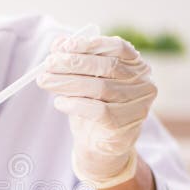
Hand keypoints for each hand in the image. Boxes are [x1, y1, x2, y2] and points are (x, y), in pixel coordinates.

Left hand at [37, 35, 156, 188]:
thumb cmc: (93, 105)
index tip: (65, 46)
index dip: (92, 44)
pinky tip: (59, 102)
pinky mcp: (126, 126)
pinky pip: (98, 111)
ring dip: (68, 83)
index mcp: (137, 65)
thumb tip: (58, 44)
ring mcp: (139, 106)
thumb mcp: (85, 80)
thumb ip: (75, 60)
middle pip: (107, 67)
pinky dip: (75, 104)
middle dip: (73, 63)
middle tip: (48, 65)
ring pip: (100, 88)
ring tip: (46, 81)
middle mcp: (144, 83)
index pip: (118, 48)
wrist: (99, 145)